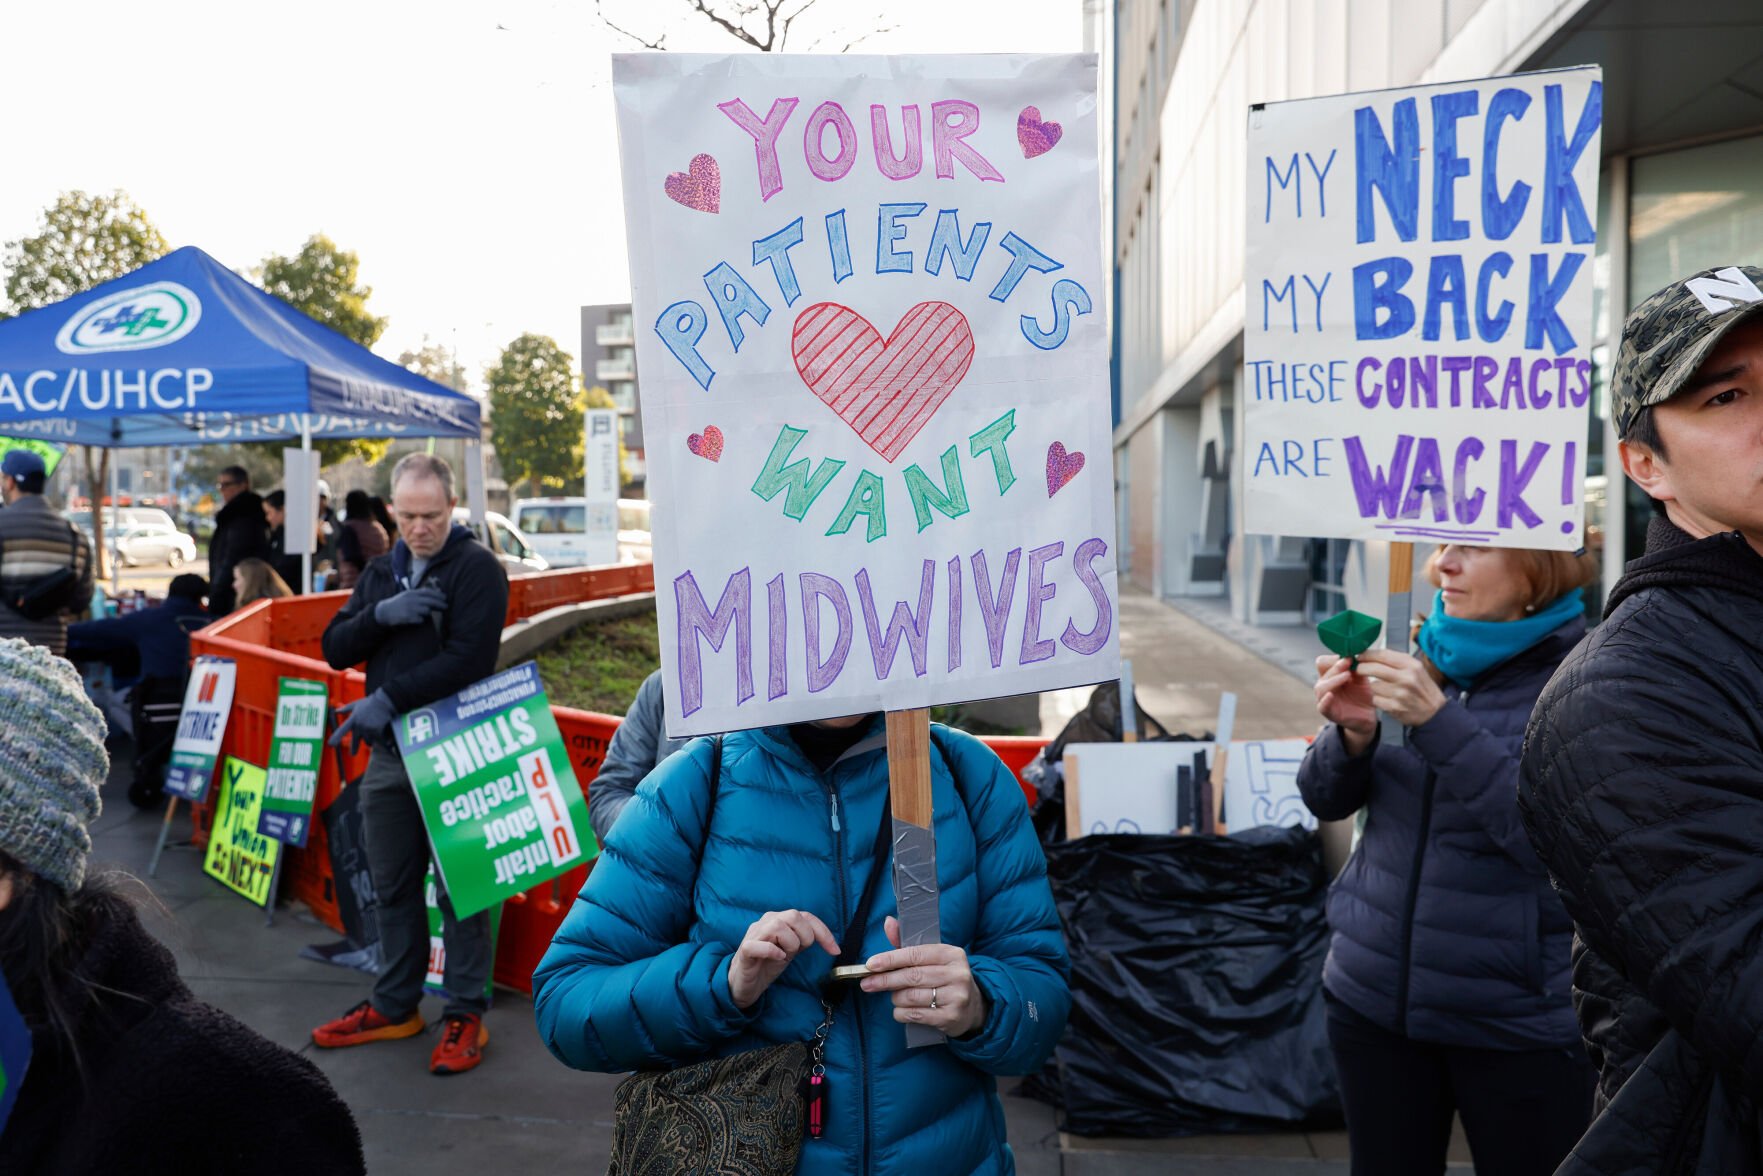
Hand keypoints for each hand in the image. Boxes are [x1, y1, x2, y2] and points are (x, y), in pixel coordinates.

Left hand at [328, 689, 396, 752]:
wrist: (384, 701)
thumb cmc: (370, 702)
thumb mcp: (356, 704)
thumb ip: (346, 709)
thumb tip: (336, 711)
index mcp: (353, 719)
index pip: (342, 730)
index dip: (336, 737)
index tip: (331, 744)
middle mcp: (359, 725)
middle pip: (355, 741)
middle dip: (354, 748)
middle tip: (352, 754)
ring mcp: (368, 729)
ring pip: (368, 741)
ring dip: (370, 739)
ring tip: (373, 732)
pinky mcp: (377, 731)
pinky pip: (377, 739)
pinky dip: (379, 738)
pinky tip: (380, 733)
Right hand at [373, 584, 446, 626]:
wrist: (384, 611)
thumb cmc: (399, 603)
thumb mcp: (408, 595)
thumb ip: (419, 594)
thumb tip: (435, 594)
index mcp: (411, 593)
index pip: (428, 592)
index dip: (438, 595)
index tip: (445, 598)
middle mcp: (411, 599)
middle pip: (430, 601)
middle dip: (440, 604)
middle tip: (446, 607)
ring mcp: (409, 608)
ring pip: (426, 611)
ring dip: (428, 612)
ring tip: (425, 613)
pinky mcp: (407, 617)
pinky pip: (420, 619)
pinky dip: (421, 620)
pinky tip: (418, 619)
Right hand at [728, 909, 839, 1008]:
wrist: (744, 983)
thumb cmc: (767, 964)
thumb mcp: (791, 950)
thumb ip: (803, 940)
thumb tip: (827, 940)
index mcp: (779, 920)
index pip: (806, 916)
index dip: (823, 932)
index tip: (834, 950)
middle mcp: (766, 922)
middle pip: (793, 915)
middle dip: (805, 935)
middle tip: (798, 952)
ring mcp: (754, 935)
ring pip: (777, 926)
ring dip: (789, 943)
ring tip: (784, 956)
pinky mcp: (744, 950)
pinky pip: (758, 944)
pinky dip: (771, 950)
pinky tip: (777, 958)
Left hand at [860, 916, 987, 1038]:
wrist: (973, 1007)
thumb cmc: (944, 978)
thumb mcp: (932, 957)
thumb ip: (907, 942)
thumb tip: (888, 922)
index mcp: (951, 954)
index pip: (915, 954)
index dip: (891, 959)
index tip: (871, 964)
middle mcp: (957, 974)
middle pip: (912, 976)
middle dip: (885, 980)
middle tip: (867, 984)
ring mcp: (956, 997)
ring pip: (912, 997)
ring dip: (896, 998)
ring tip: (894, 997)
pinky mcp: (951, 1017)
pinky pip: (916, 1015)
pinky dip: (902, 1013)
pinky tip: (901, 1010)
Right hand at [1314, 654, 1376, 753]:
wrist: (1368, 716)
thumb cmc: (1363, 696)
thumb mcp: (1361, 679)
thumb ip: (1356, 668)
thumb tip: (1355, 654)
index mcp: (1331, 675)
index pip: (1323, 662)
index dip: (1334, 658)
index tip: (1348, 656)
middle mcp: (1325, 685)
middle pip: (1322, 671)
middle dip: (1336, 666)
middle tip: (1348, 661)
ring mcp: (1325, 698)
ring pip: (1320, 687)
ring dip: (1333, 679)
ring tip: (1347, 676)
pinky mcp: (1328, 712)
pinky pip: (1322, 705)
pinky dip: (1325, 700)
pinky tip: (1331, 695)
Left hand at [1355, 649, 1447, 727]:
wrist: (1435, 712)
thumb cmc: (1423, 688)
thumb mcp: (1416, 669)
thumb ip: (1396, 661)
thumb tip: (1373, 655)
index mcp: (1411, 665)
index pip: (1382, 655)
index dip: (1367, 655)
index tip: (1359, 656)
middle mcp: (1406, 678)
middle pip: (1372, 668)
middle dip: (1362, 668)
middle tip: (1360, 669)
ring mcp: (1400, 693)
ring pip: (1373, 685)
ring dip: (1375, 687)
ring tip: (1386, 689)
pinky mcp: (1394, 707)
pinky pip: (1376, 699)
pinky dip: (1379, 699)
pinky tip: (1388, 699)